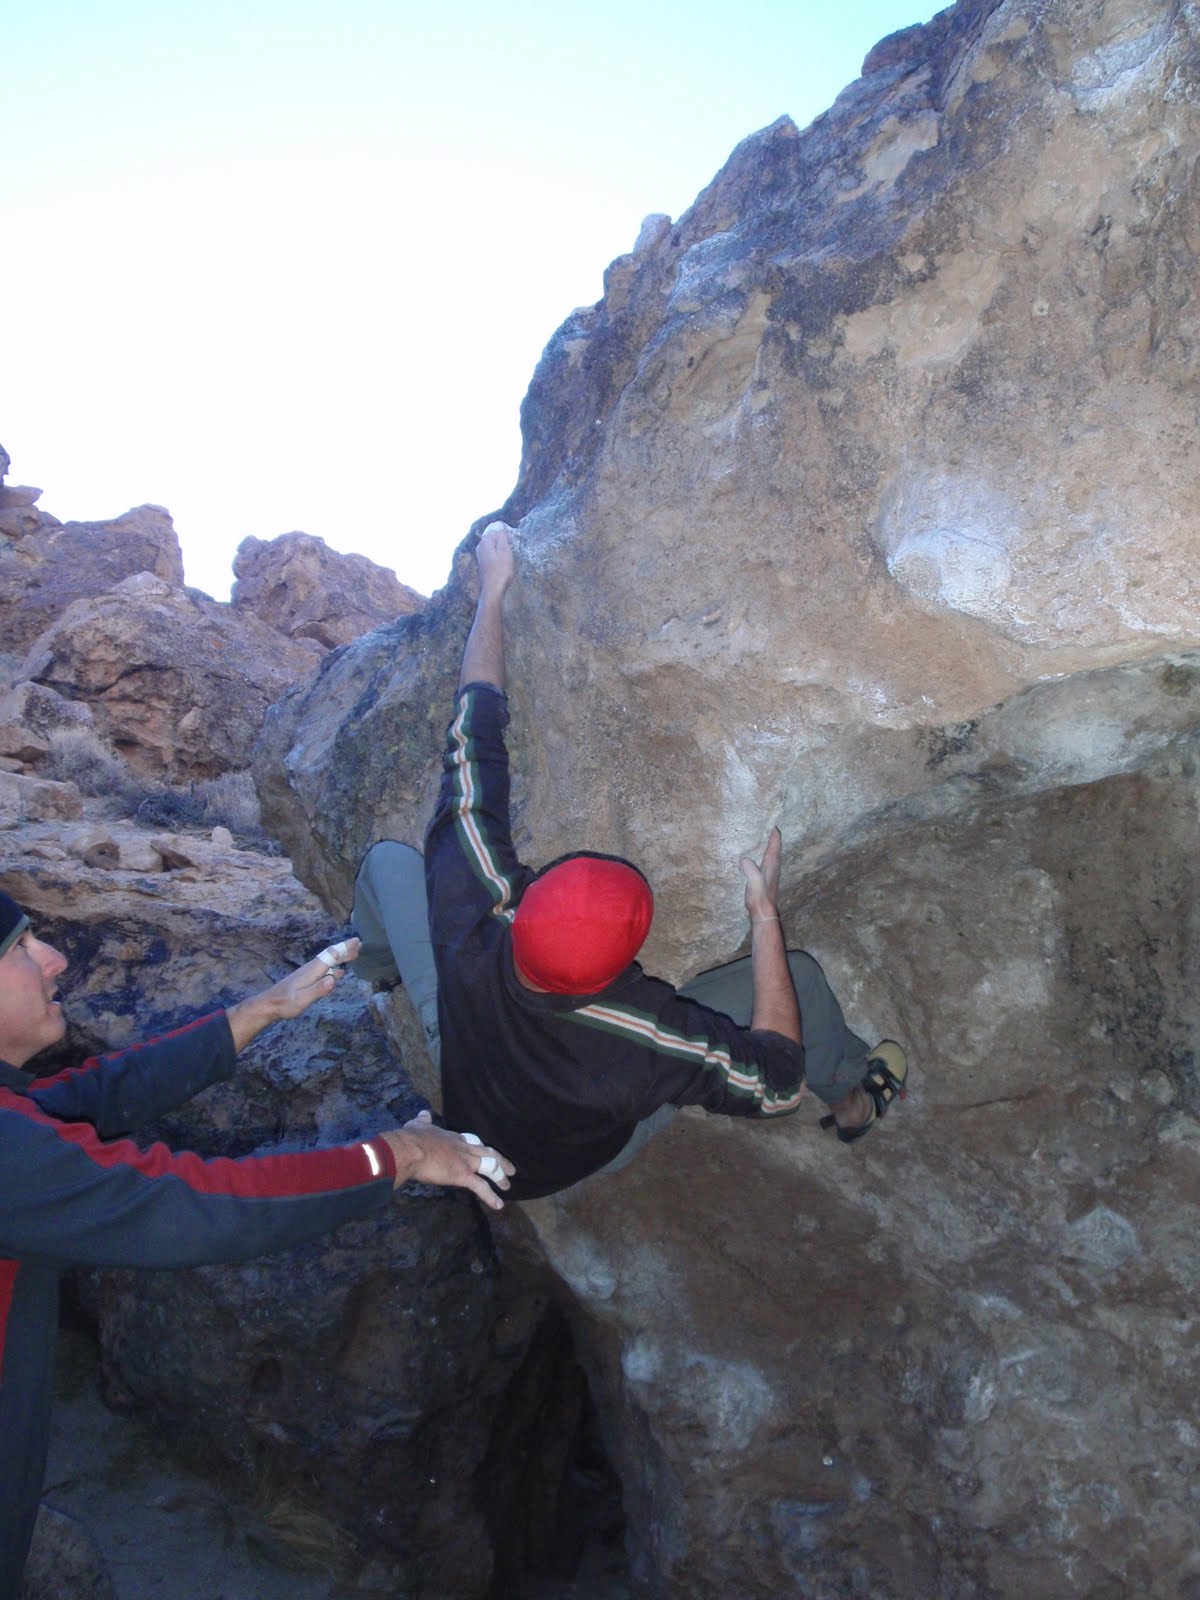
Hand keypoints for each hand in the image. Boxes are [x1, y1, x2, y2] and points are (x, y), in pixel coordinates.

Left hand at [226, 937, 361, 1050]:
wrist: (270, 1004)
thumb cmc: (286, 1003)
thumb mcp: (302, 998)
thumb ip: (318, 989)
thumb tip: (334, 979)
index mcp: (313, 970)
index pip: (331, 955)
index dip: (344, 948)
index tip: (357, 941)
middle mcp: (312, 968)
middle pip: (331, 956)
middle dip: (345, 950)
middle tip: (359, 945)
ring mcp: (309, 973)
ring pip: (328, 962)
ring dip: (341, 957)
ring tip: (353, 955)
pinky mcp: (307, 979)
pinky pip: (325, 969)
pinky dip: (335, 968)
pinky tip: (339, 973)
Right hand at [382, 1110, 515, 1210]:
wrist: (410, 1149)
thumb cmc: (411, 1139)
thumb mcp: (417, 1125)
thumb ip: (423, 1121)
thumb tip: (424, 1114)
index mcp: (453, 1137)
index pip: (471, 1142)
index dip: (478, 1148)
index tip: (483, 1152)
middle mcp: (464, 1147)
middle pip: (488, 1152)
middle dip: (500, 1160)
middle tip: (511, 1168)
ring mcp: (465, 1161)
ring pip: (490, 1167)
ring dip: (500, 1176)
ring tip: (507, 1185)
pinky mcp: (462, 1175)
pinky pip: (481, 1186)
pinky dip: (491, 1196)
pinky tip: (499, 1205)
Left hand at [475, 521, 514, 597]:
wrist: (492, 590)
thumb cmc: (501, 571)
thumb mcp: (505, 551)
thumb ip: (501, 537)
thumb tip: (499, 525)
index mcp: (485, 541)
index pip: (494, 527)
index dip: (504, 529)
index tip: (512, 536)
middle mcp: (480, 546)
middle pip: (491, 535)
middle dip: (501, 536)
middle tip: (512, 543)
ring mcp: (480, 555)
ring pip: (491, 544)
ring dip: (500, 545)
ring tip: (509, 551)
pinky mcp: (483, 563)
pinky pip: (491, 552)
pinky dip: (497, 552)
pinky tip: (503, 559)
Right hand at [740, 828, 781, 922]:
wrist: (763, 912)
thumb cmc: (760, 897)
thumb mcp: (754, 882)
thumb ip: (751, 870)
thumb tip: (744, 859)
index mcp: (772, 863)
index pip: (775, 842)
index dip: (773, 830)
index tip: (768, 818)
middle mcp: (773, 865)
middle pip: (773, 845)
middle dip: (768, 834)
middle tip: (760, 822)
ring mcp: (770, 871)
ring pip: (769, 852)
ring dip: (764, 843)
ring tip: (755, 835)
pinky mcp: (764, 876)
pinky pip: (763, 859)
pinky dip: (759, 853)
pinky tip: (751, 854)